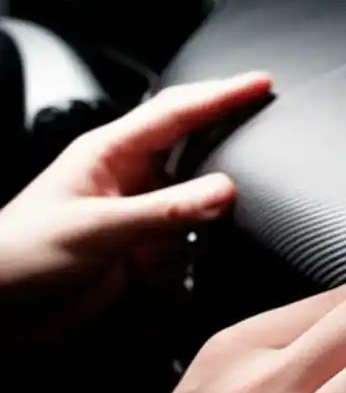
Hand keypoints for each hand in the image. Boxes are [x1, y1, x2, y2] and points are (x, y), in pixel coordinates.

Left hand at [0, 72, 271, 339]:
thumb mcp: (97, 228)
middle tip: (271, 127)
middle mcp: (129, 178)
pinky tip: (195, 258)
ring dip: (209, 215)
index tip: (262, 83)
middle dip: (229, 142)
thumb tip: (225, 191)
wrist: (0, 309)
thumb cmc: (20, 255)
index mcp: (109, 153)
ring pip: (197, 201)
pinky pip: (188, 243)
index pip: (177, 112)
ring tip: (227, 216)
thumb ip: (165, 210)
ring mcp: (138, 214)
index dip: (223, 94)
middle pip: (194, 148)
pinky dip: (197, 252)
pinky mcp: (143, 250)